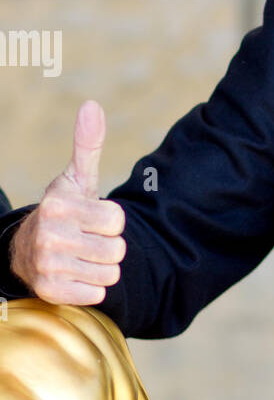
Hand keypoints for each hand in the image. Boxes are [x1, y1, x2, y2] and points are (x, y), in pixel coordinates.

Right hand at [9, 100, 125, 304]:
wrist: (31, 251)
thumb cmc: (65, 212)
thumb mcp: (76, 179)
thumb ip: (87, 145)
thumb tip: (92, 106)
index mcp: (60, 205)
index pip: (117, 220)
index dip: (111, 221)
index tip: (92, 219)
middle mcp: (50, 233)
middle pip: (117, 248)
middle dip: (109, 246)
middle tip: (88, 241)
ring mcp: (48, 264)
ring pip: (110, 272)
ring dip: (102, 267)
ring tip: (83, 257)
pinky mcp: (50, 291)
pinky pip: (97, 293)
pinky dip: (92, 287)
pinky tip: (75, 275)